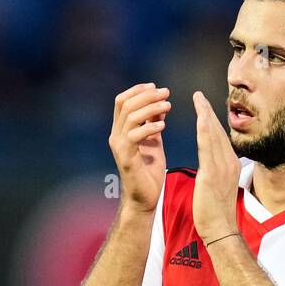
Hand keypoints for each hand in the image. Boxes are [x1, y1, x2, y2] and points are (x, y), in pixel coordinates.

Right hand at [108, 83, 170, 214]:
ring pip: (130, 117)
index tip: (156, 87)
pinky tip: (163, 126)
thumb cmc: (149, 171)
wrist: (144, 198)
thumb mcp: (154, 140)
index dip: (137, 90)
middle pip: (126, 105)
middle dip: (147, 95)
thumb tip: (161, 103)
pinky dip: (150, 127)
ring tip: (168, 106)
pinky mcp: (126, 158)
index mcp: (120, 130)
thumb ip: (153, 122)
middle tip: (166, 93)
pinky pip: (135, 136)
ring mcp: (119, 147)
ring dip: (151, 108)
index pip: (122, 101)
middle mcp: (116, 136)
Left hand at [191, 91, 240, 242]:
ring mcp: (223, 167)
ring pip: (214, 135)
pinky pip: (208, 148)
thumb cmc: (215, 213)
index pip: (219, 138)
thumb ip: (215, 173)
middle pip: (218, 131)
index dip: (211, 121)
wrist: (220, 229)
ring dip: (205, 115)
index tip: (203, 107)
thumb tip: (210, 166)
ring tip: (198, 99)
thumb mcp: (217, 187)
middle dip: (208, 112)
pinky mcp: (213, 174)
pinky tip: (200, 119)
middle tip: (199, 95)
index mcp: (230, 165)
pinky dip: (205, 131)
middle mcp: (229, 162)